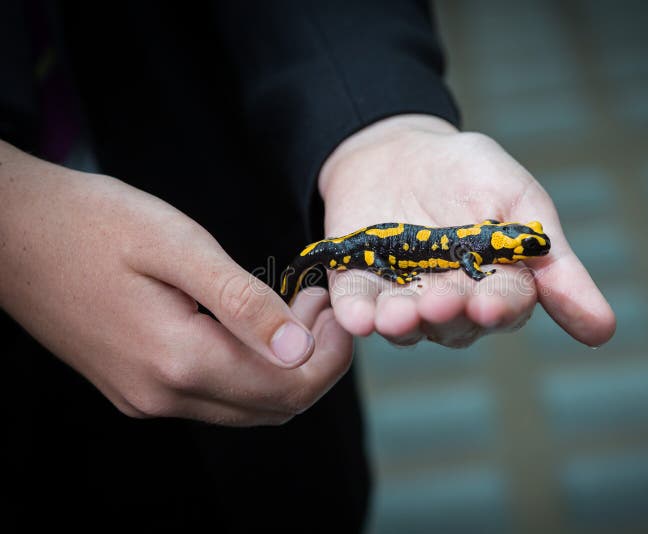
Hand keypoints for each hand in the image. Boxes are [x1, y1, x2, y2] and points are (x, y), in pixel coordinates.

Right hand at [0, 140, 351, 424]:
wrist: (11, 233)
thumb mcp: (179, 247)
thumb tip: (299, 350)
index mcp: (178, 360)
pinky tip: (250, 324)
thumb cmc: (91, 224)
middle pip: (272, 406)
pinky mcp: (134, 387)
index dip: (330, 355)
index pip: (288, 387)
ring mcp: (144, 397)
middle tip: (317, 302)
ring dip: (283, 366)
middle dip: (314, 361)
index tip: (335, 306)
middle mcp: (162, 395)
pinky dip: (248, 369)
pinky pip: (213, 396)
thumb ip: (242, 303)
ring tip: (292, 307)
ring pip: (246, 406)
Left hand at [318, 115, 615, 347]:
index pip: (505, 304)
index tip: (491, 305)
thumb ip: (553, 261)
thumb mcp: (518, 200)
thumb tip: (606, 331)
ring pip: (407, 324)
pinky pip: (357, 309)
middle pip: (454, 322)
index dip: (499, 308)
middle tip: (440, 302)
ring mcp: (404, 298)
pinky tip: (354, 320)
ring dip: (401, 323)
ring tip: (394, 316)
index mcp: (497, 283)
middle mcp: (453, 302)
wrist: (399, 148)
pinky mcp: (359, 287)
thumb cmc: (468, 173)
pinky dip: (355, 317)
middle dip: (447, 313)